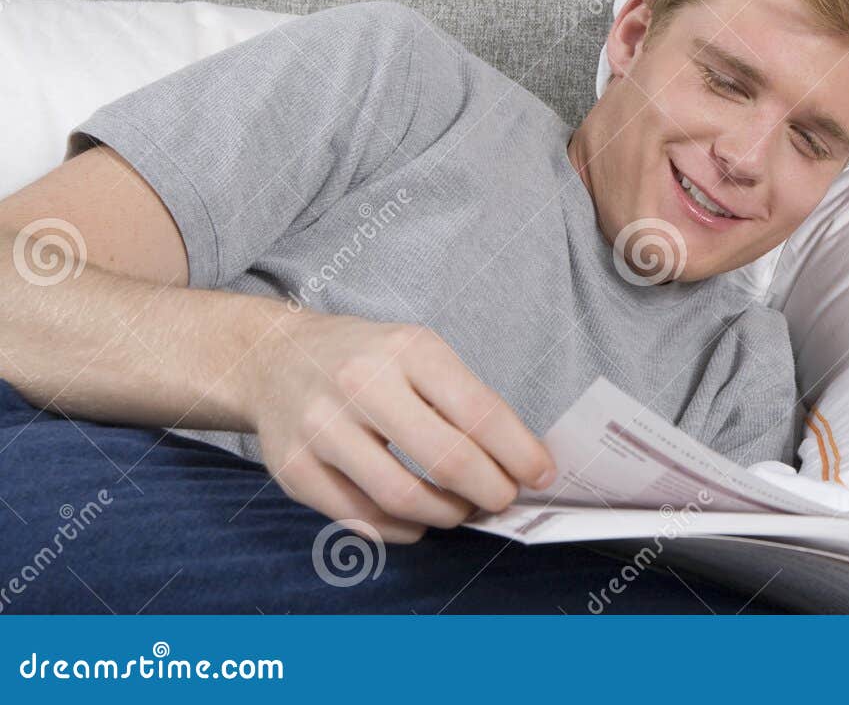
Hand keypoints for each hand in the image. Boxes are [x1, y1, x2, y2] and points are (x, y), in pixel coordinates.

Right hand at [248, 312, 554, 542]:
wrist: (275, 358)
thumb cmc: (367, 359)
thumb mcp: (419, 352)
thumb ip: (465, 400)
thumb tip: (520, 460)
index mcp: (408, 350)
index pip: (480, 412)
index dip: (519, 453)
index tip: (541, 474)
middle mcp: (362, 385)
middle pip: (446, 460)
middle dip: (489, 491)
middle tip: (503, 500)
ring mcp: (322, 428)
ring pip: (403, 497)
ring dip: (448, 514)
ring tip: (462, 509)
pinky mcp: (294, 469)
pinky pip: (361, 519)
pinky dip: (402, 529)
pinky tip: (419, 519)